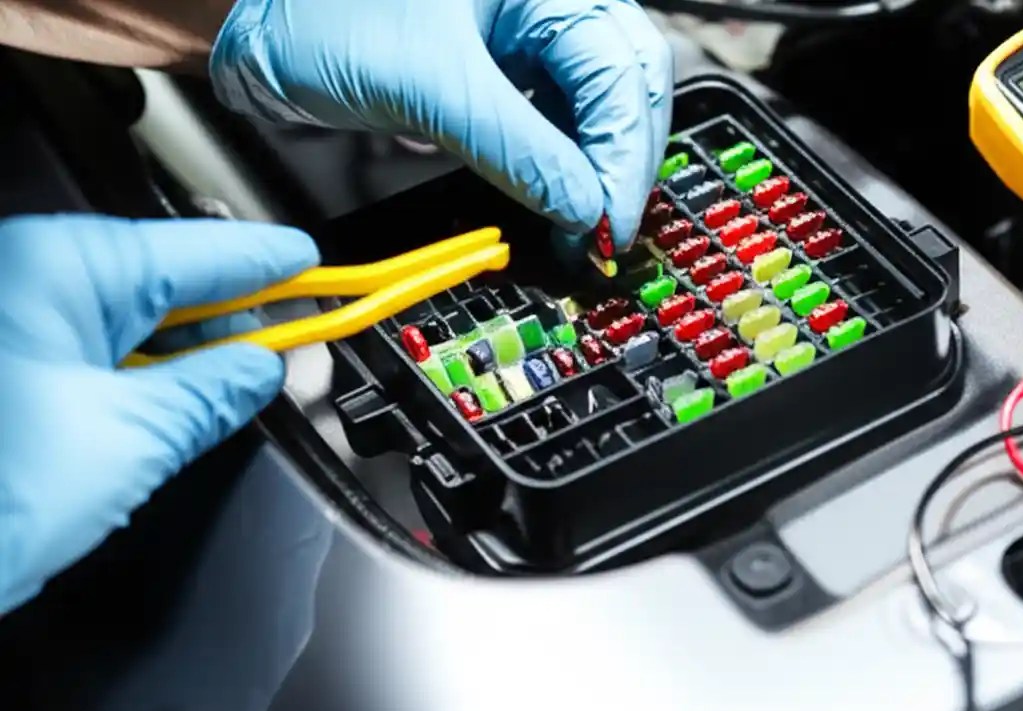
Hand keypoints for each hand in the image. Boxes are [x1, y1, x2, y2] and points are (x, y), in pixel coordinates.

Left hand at [0, 214, 318, 612]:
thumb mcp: (132, 436)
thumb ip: (213, 392)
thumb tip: (264, 369)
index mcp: (57, 266)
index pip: (193, 249)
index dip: (264, 261)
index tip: (308, 263)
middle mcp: (28, 279)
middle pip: (164, 283)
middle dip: (237, 316)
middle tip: (300, 341)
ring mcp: (16, 325)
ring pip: (131, 323)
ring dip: (195, 354)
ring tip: (256, 379)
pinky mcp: (12, 370)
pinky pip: (98, 355)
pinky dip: (150, 376)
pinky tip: (190, 397)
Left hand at [209, 0, 672, 257]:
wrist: (254, 20)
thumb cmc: (321, 12)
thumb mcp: (430, 86)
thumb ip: (517, 149)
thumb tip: (580, 208)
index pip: (621, 70)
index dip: (623, 155)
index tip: (608, 222)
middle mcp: (547, 4)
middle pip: (625, 87)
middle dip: (621, 164)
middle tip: (607, 232)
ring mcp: (527, 37)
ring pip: (597, 108)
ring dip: (597, 169)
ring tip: (586, 224)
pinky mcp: (501, 75)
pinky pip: (555, 121)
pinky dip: (562, 166)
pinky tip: (560, 199)